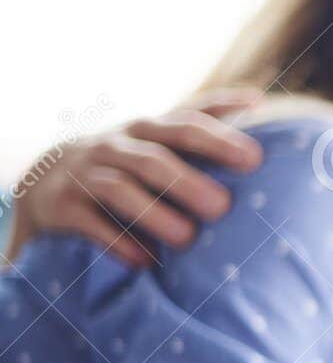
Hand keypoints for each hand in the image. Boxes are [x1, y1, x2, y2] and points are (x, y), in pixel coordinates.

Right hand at [5, 88, 263, 267]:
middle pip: (156, 158)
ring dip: (155, 214)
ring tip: (186, 239)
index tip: (256, 158)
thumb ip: (198, 127)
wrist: (45, 181)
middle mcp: (117, 144)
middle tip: (223, 208)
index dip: (221, 137)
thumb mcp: (157, 140)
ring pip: (121, 188)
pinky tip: (144, 262)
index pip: (188, 124)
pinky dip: (118, 241)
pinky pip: (91, 222)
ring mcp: (86, 172)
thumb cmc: (125, 162)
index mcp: (149, 129)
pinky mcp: (62, 204)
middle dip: (189, 182)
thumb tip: (258, 101)